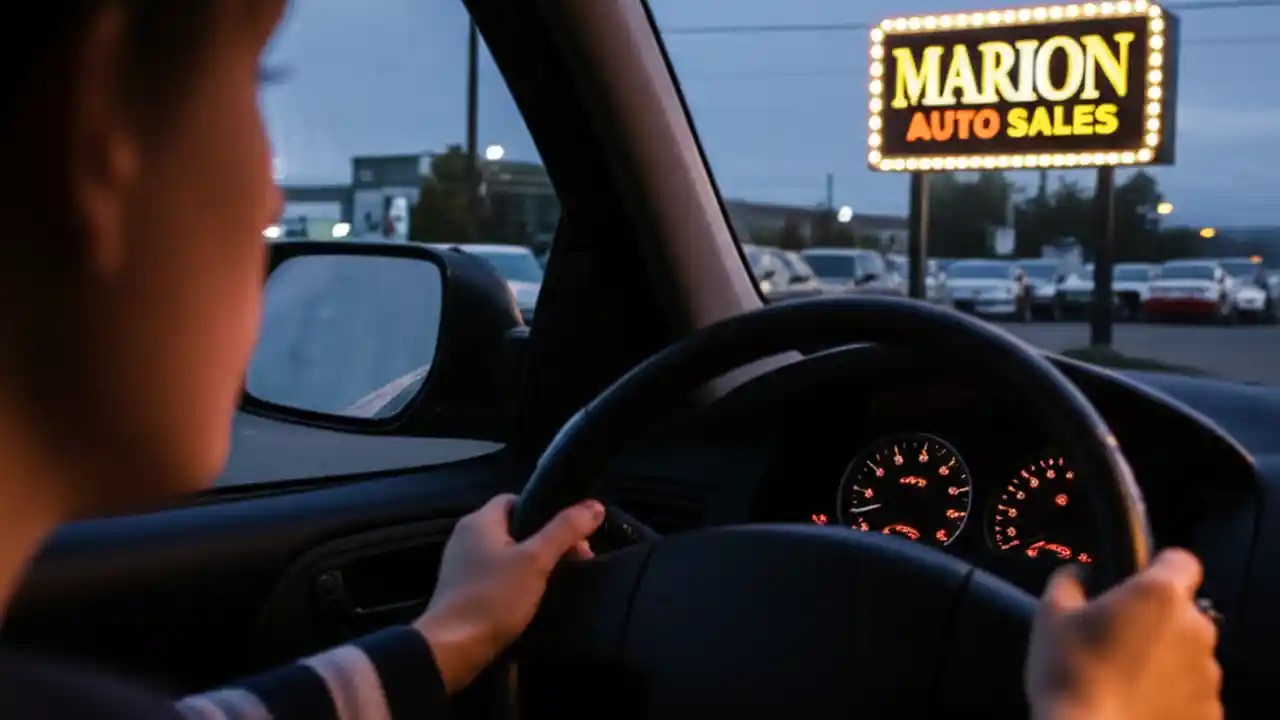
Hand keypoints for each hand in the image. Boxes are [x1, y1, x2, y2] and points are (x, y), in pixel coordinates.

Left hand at [414, 494, 604, 693]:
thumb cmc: (493, 598)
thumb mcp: (535, 560)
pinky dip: (517, 581)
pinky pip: (497, 575)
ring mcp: (462, 565)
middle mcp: (467, 537)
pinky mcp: (463, 590)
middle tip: (576, 559)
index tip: (570, 532)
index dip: (545, 510)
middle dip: (547, 540)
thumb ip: (564, 530)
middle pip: (515, 527)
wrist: (451, 649)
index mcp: (480, 521)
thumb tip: (594, 505)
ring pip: (507, 553)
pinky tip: (533, 598)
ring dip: (534, 563)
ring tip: (560, 580)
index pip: (516, 499)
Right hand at [1026, 548, 1222, 719]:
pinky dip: (1170, 693)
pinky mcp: (1208, 710)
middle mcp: (1193, 629)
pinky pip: (1191, 691)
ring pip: (1187, 652)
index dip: (1157, 567)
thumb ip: (1069, 580)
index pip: (1180, 560)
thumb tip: (1078, 574)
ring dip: (1163, 657)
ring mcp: (1206, 674)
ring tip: (1122, 675)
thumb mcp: (1050, 613)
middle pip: (1182, 611)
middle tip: (1116, 636)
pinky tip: (1136, 700)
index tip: (1136, 581)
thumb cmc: (1070, 675)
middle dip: (1155, 619)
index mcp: (1159, 594)